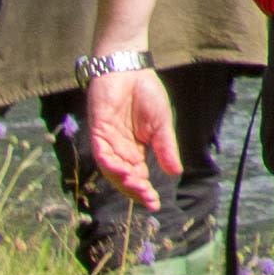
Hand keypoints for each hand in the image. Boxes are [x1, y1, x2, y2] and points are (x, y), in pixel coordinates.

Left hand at [81, 61, 184, 203]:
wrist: (130, 70)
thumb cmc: (146, 93)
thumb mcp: (162, 124)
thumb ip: (166, 148)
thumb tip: (176, 173)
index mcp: (136, 150)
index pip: (139, 177)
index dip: (145, 192)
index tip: (155, 204)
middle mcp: (120, 150)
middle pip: (124, 178)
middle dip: (134, 190)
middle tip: (147, 198)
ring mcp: (108, 142)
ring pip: (111, 170)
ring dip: (122, 180)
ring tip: (136, 186)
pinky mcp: (98, 132)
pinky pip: (101, 154)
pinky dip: (110, 164)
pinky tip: (121, 170)